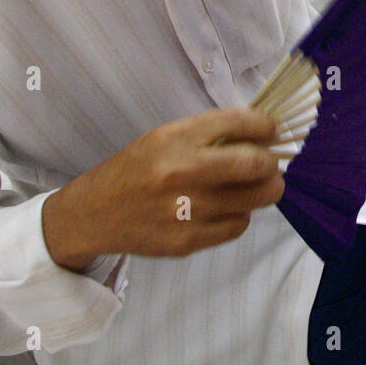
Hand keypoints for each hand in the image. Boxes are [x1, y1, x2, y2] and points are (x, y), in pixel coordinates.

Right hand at [42, 108, 283, 270]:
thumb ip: (209, 134)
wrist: (93, 214)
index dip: (266, 125)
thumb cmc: (135, 169)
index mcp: (174, 139)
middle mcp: (181, 172)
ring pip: (255, 198)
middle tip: (269, 164)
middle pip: (255, 165)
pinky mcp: (187, 241)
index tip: (272, 130)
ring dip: (262, 190)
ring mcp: (186, 210)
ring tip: (251, 187)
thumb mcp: (164, 138)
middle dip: (272, 163)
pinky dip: (240, 215)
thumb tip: (261, 134)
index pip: (237, 123)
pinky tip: (225, 209)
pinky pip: (239, 225)